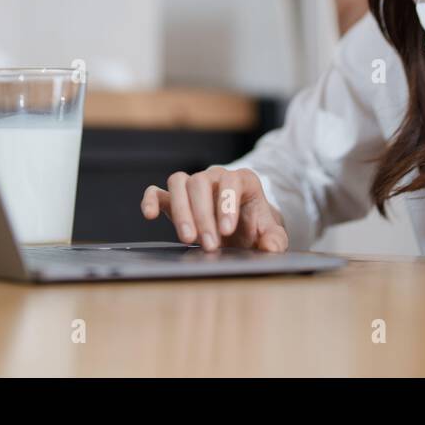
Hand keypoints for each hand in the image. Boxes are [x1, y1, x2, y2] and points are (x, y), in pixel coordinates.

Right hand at [140, 166, 288, 251]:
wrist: (243, 233)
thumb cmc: (256, 229)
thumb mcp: (271, 234)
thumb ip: (275, 239)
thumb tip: (271, 247)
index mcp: (242, 181)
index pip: (232, 180)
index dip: (227, 203)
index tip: (227, 230)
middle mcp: (216, 177)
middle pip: (201, 182)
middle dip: (204, 216)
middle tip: (210, 246)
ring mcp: (193, 186)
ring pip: (179, 182)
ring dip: (181, 210)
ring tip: (188, 239)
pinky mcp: (174, 199)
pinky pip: (158, 191)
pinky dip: (150, 200)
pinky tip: (149, 215)